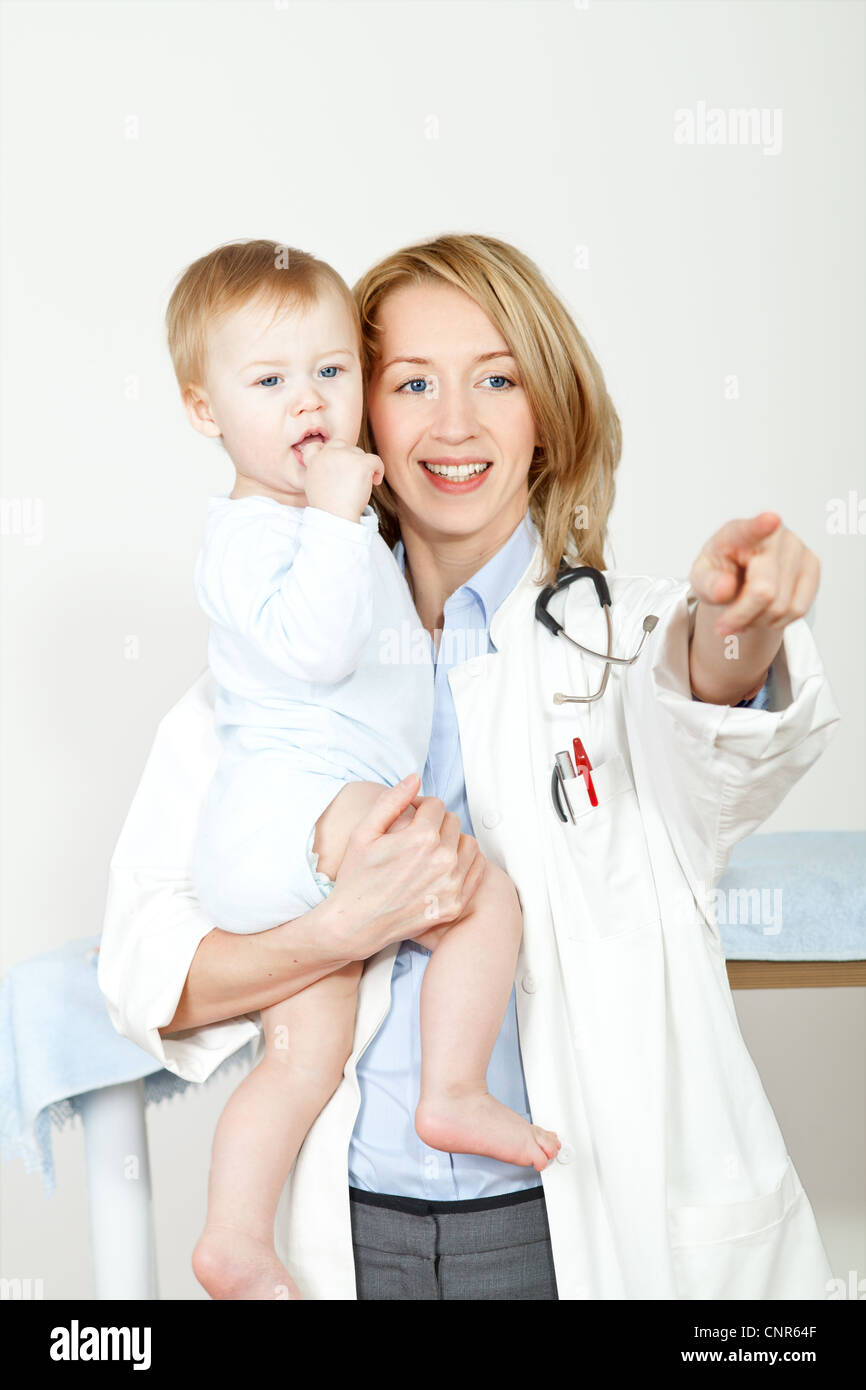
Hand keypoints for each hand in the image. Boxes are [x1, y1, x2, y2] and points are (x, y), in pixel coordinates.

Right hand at [302, 437, 384, 523]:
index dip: (328, 452)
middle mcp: (329, 454)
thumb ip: (319, 471)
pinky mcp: (362, 463)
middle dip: (350, 458)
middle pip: (343, 446)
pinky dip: (379, 470)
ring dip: (363, 467)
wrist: (335, 516)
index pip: (316, 446)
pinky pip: (376, 460)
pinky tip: (375, 482)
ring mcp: (346, 456)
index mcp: (315, 461)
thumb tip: (334, 467)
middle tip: (354, 476)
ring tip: (362, 485)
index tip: (338, 463)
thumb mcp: (313, 486)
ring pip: (360, 453)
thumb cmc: (327, 508)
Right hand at [323, 775, 485, 960]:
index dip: (420, 806)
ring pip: (468, 844)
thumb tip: (415, 778)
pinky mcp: (456, 904)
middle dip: (435, 822)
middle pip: (452, 822)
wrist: (355, 924)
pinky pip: (476, 870)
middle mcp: (442, 860)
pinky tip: (445, 866)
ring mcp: (452, 885)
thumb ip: (392, 801)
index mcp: (421, 838)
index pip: (436, 805)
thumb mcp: (364, 832)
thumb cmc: (357, 877)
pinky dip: (465, 862)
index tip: (410, 815)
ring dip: (452, 840)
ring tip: (431, 849)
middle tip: (416, 834)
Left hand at [689, 512, 819, 636]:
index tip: (772, 519)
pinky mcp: (813, 564)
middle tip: (726, 623)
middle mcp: (773, 535)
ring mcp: (798, 547)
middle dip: (742, 616)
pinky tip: (765, 612)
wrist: (739, 575)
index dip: (761, 526)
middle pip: (764, 591)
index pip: (750, 530)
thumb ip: (707, 584)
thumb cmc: (720, 572)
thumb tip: (725, 589)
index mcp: (738, 533)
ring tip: (746, 612)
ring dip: (759, 620)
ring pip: (783, 606)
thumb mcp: (701, 579)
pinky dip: (778, 621)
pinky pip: (799, 609)